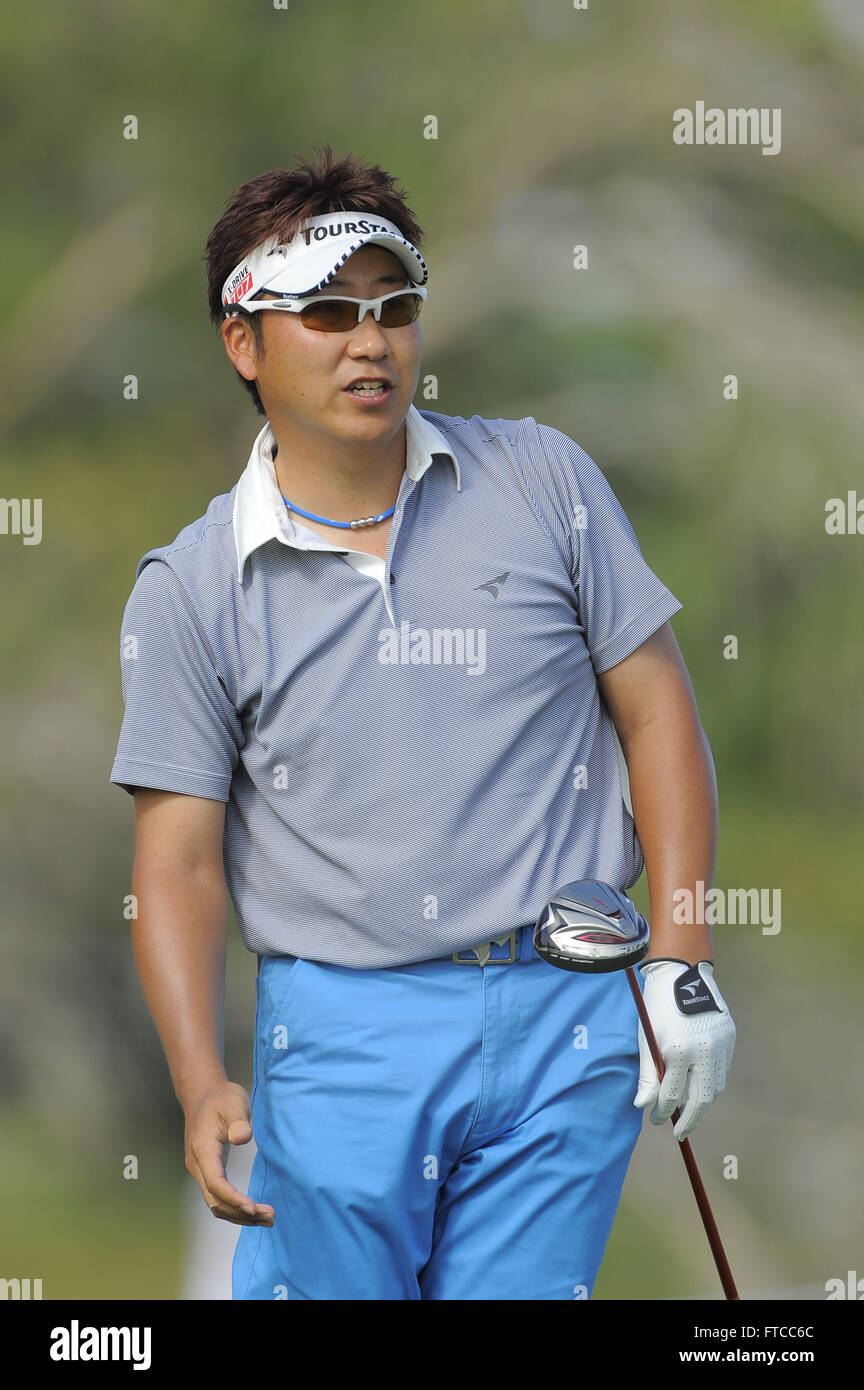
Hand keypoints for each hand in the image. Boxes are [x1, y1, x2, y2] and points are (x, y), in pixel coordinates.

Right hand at [184, 1079, 274, 1224]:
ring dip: (239, 1215)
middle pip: (216, 1201)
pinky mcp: (207, 1171)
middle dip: (242, 1214)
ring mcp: (200, 1170)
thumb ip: (238, 1121)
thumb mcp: (233, 1103)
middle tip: (271, 1217)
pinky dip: (235, 1207)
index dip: (234, 1199)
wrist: (203, 1094)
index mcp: (203, 1151)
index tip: (254, 1208)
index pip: (216, 1184)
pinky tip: (253, 1210)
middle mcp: (198, 1165)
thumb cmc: (221, 1098)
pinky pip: (218, 1196)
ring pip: (216, 1203)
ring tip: (268, 1219)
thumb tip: (242, 1138)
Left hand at [633, 959, 734, 1141]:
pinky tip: (699, 1088)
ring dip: (702, 1103)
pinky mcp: (730, 1038)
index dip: (661, 1112)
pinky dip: (710, 1083)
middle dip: (689, 1120)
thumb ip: (648, 1074)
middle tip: (678, 1133)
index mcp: (677, 1049)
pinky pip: (722, 1070)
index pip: (670, 1095)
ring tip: (688, 1112)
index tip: (655, 1119)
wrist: (681, 973)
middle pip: (700, 1099)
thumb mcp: (647, 1038)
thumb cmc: (657, 1008)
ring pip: (715, 1087)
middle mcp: (703, 1050)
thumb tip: (643, 1105)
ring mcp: (720, 1044)